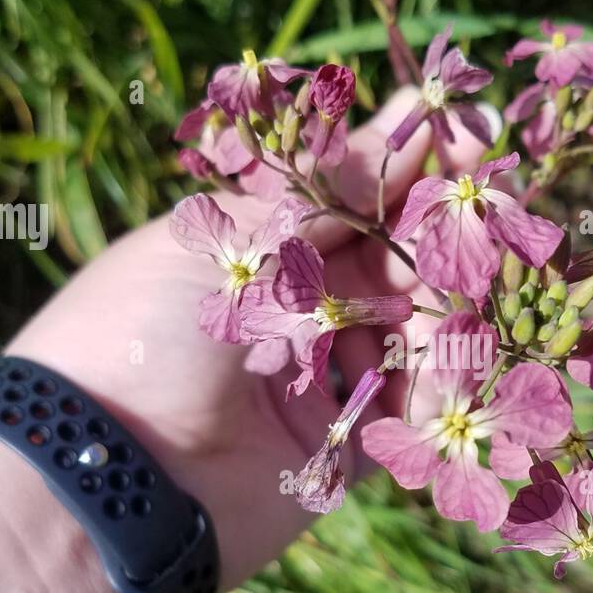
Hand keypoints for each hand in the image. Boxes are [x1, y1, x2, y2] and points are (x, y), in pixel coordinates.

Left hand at [11, 89, 486, 586]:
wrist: (108, 480)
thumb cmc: (147, 336)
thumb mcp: (234, 245)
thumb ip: (333, 190)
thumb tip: (413, 112)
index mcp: (247, 242)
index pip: (344, 191)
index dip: (406, 165)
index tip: (472, 136)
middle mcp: (284, 303)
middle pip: (385, 258)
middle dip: (434, 241)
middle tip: (484, 225)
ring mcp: (313, 373)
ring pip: (405, 329)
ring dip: (435, 318)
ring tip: (452, 318)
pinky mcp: (335, 442)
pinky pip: (401, 404)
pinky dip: (426, 389)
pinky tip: (436, 379)